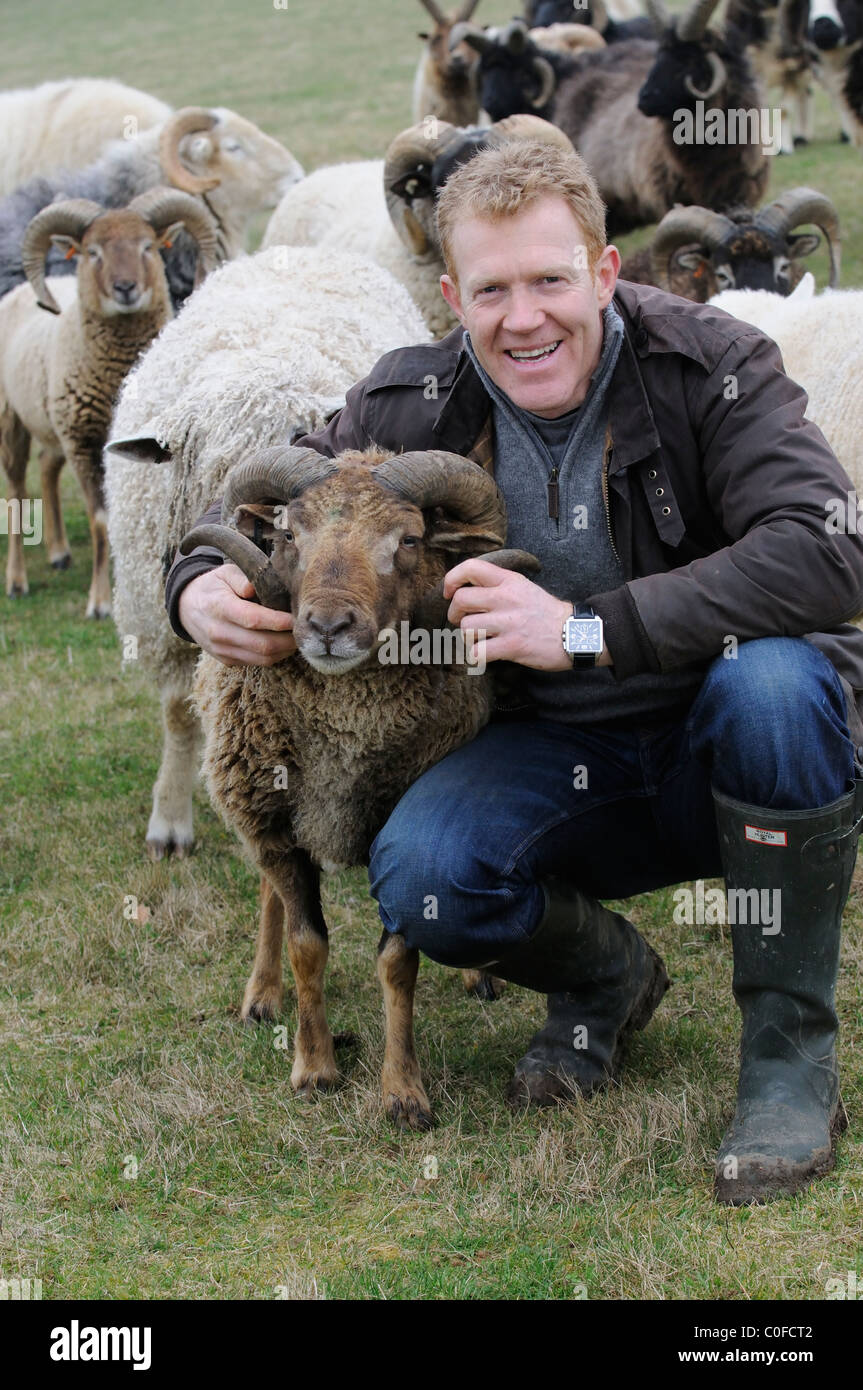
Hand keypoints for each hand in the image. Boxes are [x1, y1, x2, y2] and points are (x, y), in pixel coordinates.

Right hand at [178, 565, 295, 666]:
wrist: (186, 607)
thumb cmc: (213, 587)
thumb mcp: (224, 572)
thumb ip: (241, 577)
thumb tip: (255, 587)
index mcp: (219, 607)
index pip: (254, 619)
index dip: (279, 621)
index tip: (296, 617)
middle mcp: (219, 632)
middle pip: (262, 644)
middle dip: (288, 640)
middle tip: (303, 630)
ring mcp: (222, 650)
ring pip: (262, 658)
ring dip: (284, 650)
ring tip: (296, 637)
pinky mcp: (226, 660)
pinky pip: (256, 663)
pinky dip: (274, 656)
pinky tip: (282, 644)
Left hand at [444, 558, 612, 670]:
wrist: (575, 633)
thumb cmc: (545, 612)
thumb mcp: (524, 587)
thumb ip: (498, 585)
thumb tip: (465, 590)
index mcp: (509, 580)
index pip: (470, 567)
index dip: (451, 579)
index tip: (449, 593)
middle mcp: (507, 597)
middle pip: (461, 600)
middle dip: (455, 614)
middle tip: (463, 621)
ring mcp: (509, 622)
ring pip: (467, 628)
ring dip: (468, 637)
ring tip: (480, 639)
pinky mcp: (512, 646)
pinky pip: (477, 652)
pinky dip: (476, 656)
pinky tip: (486, 654)